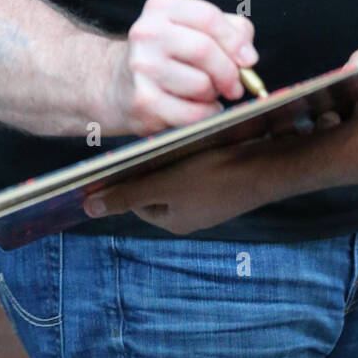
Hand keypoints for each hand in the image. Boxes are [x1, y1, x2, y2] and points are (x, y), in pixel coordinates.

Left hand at [83, 131, 300, 233]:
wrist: (268, 165)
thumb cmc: (215, 177)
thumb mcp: (164, 185)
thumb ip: (127, 194)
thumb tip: (89, 208)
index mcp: (173, 221)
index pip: (137, 200)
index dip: (130, 177)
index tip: (128, 154)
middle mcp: (191, 214)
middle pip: (158, 187)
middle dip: (153, 165)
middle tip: (152, 141)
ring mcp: (210, 198)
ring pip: (179, 175)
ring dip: (173, 156)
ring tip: (174, 136)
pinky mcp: (226, 181)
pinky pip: (200, 167)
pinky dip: (194, 152)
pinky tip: (197, 136)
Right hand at [105, 0, 257, 135]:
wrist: (116, 84)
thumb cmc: (165, 55)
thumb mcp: (191, 29)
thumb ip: (229, 29)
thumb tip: (247, 54)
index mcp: (160, 8)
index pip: (208, 17)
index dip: (235, 40)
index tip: (248, 59)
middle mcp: (146, 34)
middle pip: (205, 50)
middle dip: (229, 72)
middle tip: (234, 84)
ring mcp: (142, 68)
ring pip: (202, 84)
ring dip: (213, 94)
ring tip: (204, 92)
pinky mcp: (144, 101)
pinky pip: (194, 114)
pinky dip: (206, 114)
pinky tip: (199, 108)